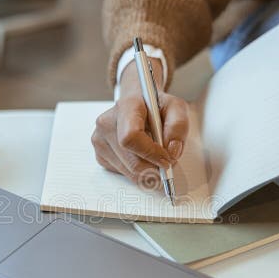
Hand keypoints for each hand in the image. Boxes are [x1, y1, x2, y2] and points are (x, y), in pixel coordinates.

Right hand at [92, 59, 189, 184]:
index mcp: (125, 107)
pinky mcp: (100, 155)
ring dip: (148, 171)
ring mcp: (100, 140)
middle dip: (154, 168)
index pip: (131, 138)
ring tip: (155, 156)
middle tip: (167, 163)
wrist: (136, 104)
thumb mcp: (175, 108)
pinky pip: (122, 173)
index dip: (151, 153)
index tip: (166, 158)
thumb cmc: (154, 106)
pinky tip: (141, 156)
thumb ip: (178, 127)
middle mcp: (107, 123)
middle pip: (132, 161)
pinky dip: (137, 171)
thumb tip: (172, 152)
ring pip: (128, 171)